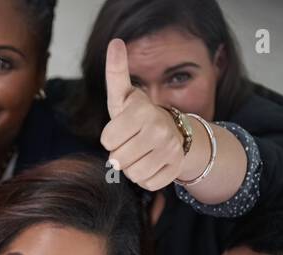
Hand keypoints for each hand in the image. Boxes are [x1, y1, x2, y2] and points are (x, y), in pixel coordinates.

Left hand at [100, 38, 196, 191]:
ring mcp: (170, 149)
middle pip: (118, 160)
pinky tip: (152, 163)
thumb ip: (116, 72)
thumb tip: (115, 43)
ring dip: (132, 167)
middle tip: (131, 142)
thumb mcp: (124, 96)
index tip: (121, 129)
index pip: (107, 140)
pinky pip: (148, 184)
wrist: (174, 130)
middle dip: (120, 153)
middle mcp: (159, 129)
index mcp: (142, 111)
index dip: (110, 137)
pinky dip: (146, 178)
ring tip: (141, 152)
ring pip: (133, 174)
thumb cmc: (138, 115)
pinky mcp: (175, 168)